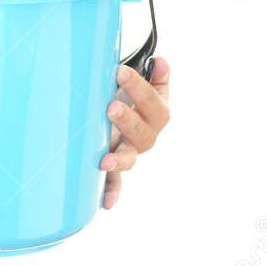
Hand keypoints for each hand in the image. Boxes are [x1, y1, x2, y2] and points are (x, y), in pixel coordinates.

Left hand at [100, 56, 170, 209]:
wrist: (121, 115)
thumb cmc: (130, 96)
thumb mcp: (143, 84)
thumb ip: (155, 76)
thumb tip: (161, 62)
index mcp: (155, 115)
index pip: (153, 102)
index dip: (140, 88)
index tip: (120, 71)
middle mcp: (145, 136)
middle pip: (141, 132)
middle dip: (127, 120)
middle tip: (110, 107)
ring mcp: (130, 152)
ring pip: (129, 158)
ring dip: (119, 160)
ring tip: (105, 161)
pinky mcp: (115, 165)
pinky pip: (115, 182)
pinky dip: (111, 192)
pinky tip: (106, 204)